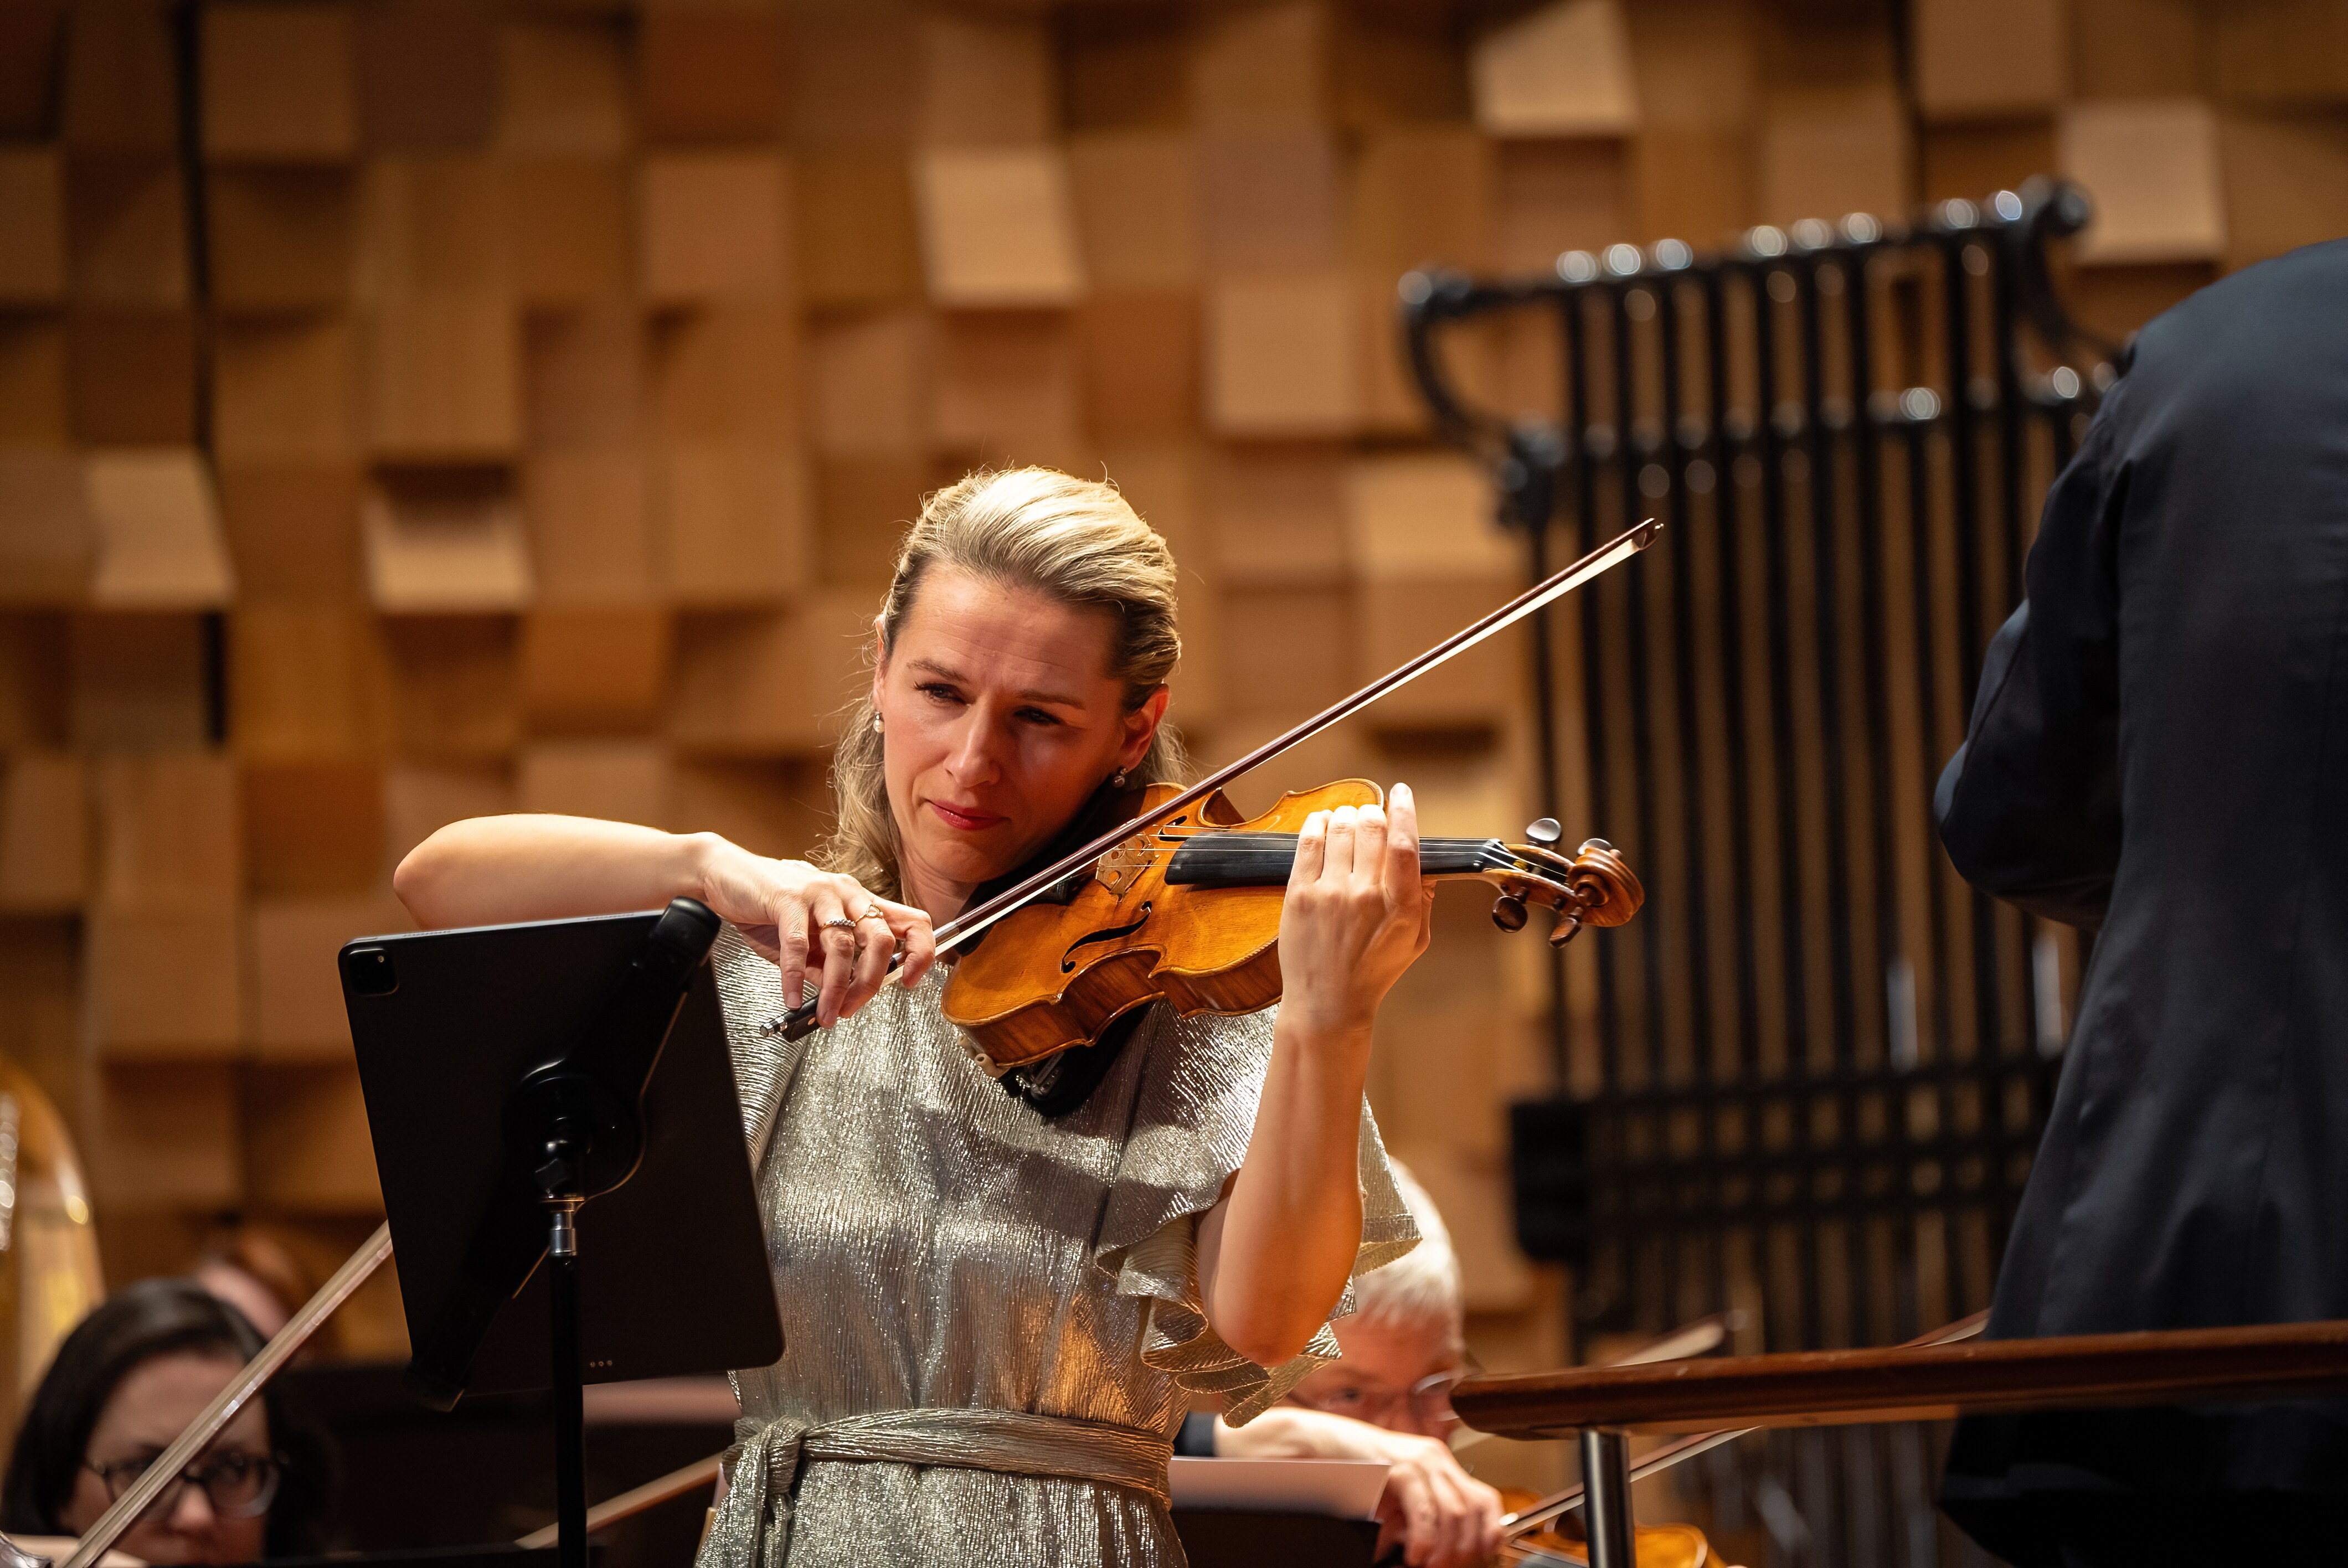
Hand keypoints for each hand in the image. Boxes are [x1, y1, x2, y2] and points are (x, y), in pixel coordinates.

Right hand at [690, 837, 935, 1025]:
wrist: (725, 874)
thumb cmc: (769, 904)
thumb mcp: (806, 939)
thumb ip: (826, 964)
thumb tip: (841, 994)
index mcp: (858, 901)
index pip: (911, 921)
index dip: (920, 952)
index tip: (909, 981)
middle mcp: (846, 893)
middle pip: (882, 939)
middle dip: (871, 982)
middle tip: (854, 1007)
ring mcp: (819, 893)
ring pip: (843, 946)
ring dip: (836, 988)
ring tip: (827, 1013)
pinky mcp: (788, 898)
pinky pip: (798, 945)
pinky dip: (796, 978)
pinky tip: (793, 997)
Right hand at [1213, 1407, 1501, 1567]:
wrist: (1317, 1450)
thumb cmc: (1353, 1477)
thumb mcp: (1397, 1503)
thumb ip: (1423, 1520)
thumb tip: (1446, 1554)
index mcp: (1440, 1466)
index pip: (1486, 1501)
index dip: (1488, 1535)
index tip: (1475, 1561)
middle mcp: (1436, 1459)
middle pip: (1476, 1509)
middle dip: (1468, 1549)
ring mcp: (1420, 1460)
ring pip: (1457, 1512)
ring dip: (1448, 1549)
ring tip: (1430, 1566)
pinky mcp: (1399, 1467)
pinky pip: (1427, 1510)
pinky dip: (1426, 1539)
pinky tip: (1416, 1555)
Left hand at [1276, 785, 1435, 1037]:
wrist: (1328, 1003)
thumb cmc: (1373, 973)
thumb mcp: (1415, 941)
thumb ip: (1424, 900)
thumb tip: (1426, 863)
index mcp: (1400, 906)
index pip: (1404, 843)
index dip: (1404, 809)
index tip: (1401, 793)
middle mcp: (1365, 895)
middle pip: (1371, 826)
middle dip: (1374, 812)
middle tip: (1373, 816)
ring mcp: (1329, 893)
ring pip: (1339, 828)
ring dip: (1347, 816)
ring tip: (1348, 821)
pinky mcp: (1299, 894)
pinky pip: (1308, 842)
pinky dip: (1318, 823)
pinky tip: (1323, 821)